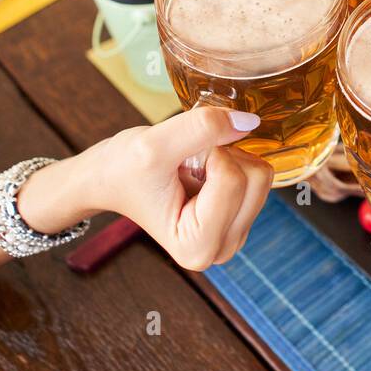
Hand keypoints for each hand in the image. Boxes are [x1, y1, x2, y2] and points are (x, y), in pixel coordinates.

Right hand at [71, 107, 274, 270]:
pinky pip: (257, 175)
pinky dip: (232, 162)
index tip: (179, 162)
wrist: (109, 178)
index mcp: (197, 247)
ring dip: (228, 158)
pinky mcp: (241, 219)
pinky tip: (203, 174)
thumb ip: (202, 128)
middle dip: (223, 157)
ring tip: (192, 170)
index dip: (210, 154)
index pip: (234, 181)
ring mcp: (234, 235)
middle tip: (187, 165)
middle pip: (257, 179)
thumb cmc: (122, 169)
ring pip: (261, 175)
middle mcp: (222, 249)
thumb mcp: (154, 144)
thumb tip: (250, 121)